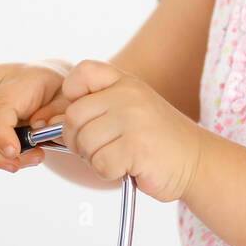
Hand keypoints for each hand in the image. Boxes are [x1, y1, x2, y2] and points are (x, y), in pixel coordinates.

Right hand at [0, 59, 73, 172]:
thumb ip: (57, 113)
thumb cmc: (58, 92)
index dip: (1, 134)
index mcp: (21, 76)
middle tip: (18, 165)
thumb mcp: (68, 102)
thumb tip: (37, 125)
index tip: (13, 153)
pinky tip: (12, 150)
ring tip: (22, 159)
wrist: (48, 80)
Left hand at [58, 59, 205, 202]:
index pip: (82, 72)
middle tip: (102, 148)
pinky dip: (109, 172)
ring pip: (85, 144)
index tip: (86, 115)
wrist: (198, 161)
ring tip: (121, 157)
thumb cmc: (157, 140)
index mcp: (125, 83)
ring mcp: (133, 120)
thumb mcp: (129, 111)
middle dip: (79, 141)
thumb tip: (46, 122)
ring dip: (96, 159)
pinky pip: (100, 164)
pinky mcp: (137, 148)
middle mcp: (128, 96)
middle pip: (73, 118)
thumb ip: (94, 109)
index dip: (72, 94)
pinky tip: (130, 167)